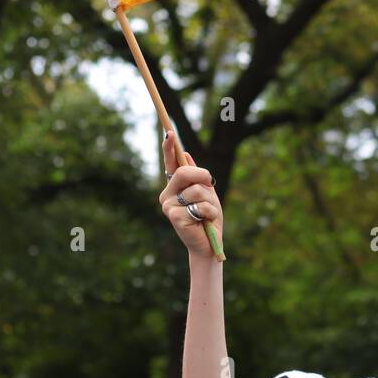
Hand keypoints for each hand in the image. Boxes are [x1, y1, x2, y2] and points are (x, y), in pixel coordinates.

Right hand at [159, 132, 222, 257]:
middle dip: (203, 176)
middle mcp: (167, 195)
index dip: (168, 148)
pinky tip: (204, 222)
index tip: (170, 132)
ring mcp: (169, 206)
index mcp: (174, 186)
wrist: (209, 244)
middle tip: (211, 184)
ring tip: (207, 213)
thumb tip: (185, 153)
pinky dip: (210, 213)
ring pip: (197, 190)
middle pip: (184, 172)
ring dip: (210, 201)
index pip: (170, 163)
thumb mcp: (206, 192)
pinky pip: (200, 205)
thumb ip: (197, 176)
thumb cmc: (208, 217)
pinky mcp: (174, 217)